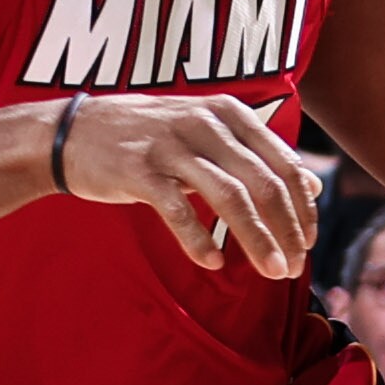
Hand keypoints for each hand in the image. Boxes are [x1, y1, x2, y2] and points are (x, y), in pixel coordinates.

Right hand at [55, 92, 316, 277]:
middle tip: (295, 266)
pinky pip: (178, 209)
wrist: (71, 132)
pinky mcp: (139, 170)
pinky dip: (198, 239)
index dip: (302, 206)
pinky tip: (213, 263)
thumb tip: (313, 185)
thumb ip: (256, 156)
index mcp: (227, 113)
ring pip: (230, 196)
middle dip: (286, 229)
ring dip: (257, 239)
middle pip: (263, 182)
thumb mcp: (206, 134)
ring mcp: (171, 146)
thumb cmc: (145, 137)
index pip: (282, 162)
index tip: (308, 241)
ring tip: (273, 271)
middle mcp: (204, 124)